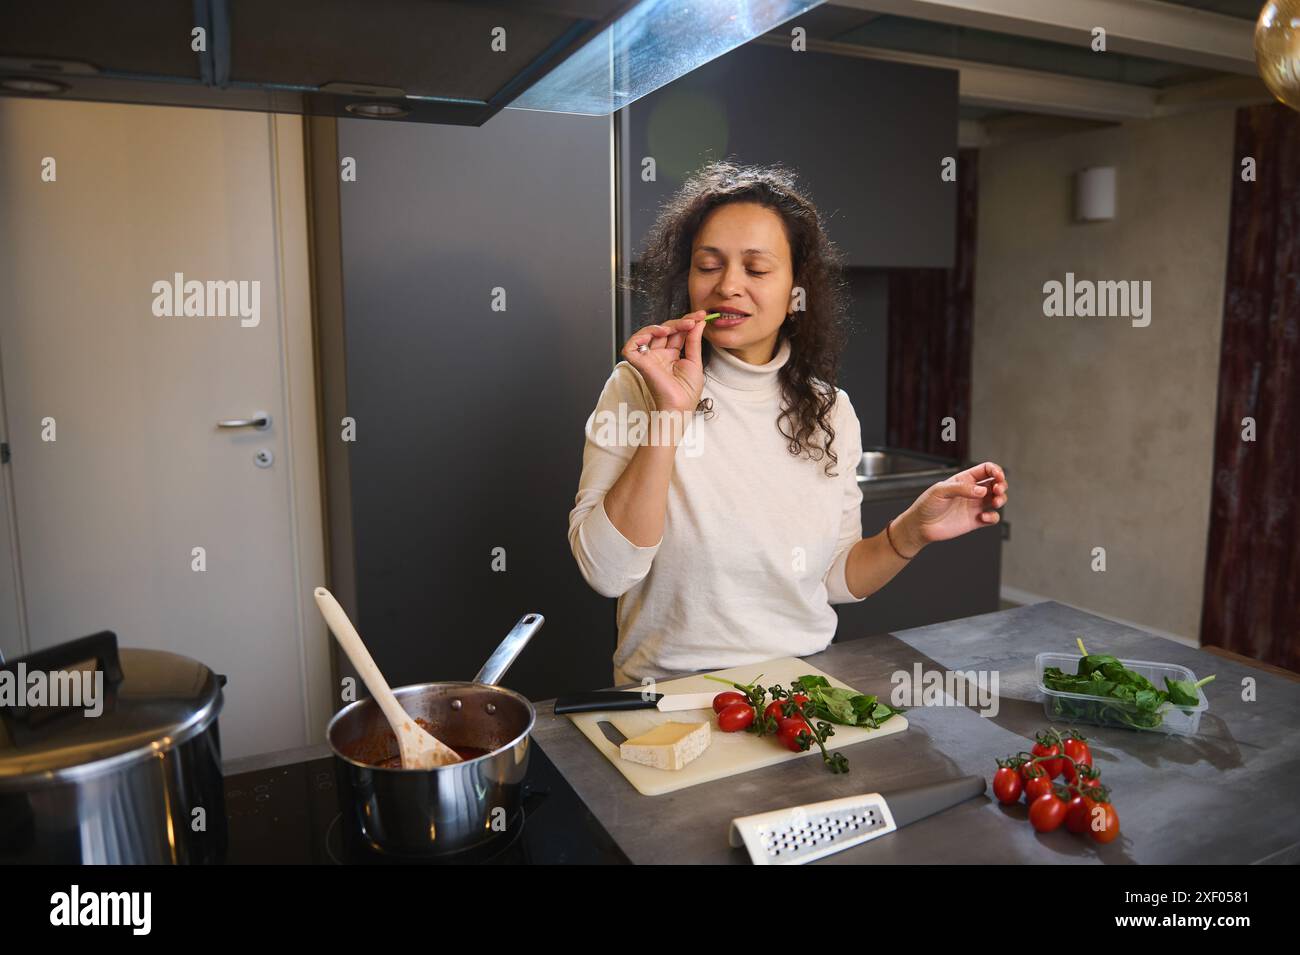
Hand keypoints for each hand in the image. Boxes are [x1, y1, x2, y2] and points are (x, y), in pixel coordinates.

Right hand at [621, 312, 708, 413]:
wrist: (680, 408)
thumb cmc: (687, 392)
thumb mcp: (694, 361)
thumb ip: (694, 341)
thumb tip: (698, 323)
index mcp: (671, 355)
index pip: (676, 333)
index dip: (687, 322)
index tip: (701, 316)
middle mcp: (659, 355)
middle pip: (665, 330)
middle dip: (680, 322)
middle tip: (694, 319)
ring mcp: (649, 358)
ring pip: (649, 333)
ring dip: (663, 326)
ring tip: (678, 327)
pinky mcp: (639, 364)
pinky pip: (631, 346)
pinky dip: (640, 336)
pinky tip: (656, 333)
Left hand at [893, 461, 1007, 554]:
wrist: (920, 526)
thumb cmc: (926, 505)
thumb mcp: (940, 490)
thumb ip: (961, 488)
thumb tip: (981, 490)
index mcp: (964, 479)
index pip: (986, 470)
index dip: (996, 470)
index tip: (998, 476)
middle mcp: (972, 492)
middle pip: (996, 483)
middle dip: (1002, 485)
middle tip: (997, 490)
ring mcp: (974, 506)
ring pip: (997, 499)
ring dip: (1002, 499)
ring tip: (995, 502)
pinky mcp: (975, 521)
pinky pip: (992, 518)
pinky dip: (993, 517)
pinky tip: (983, 517)